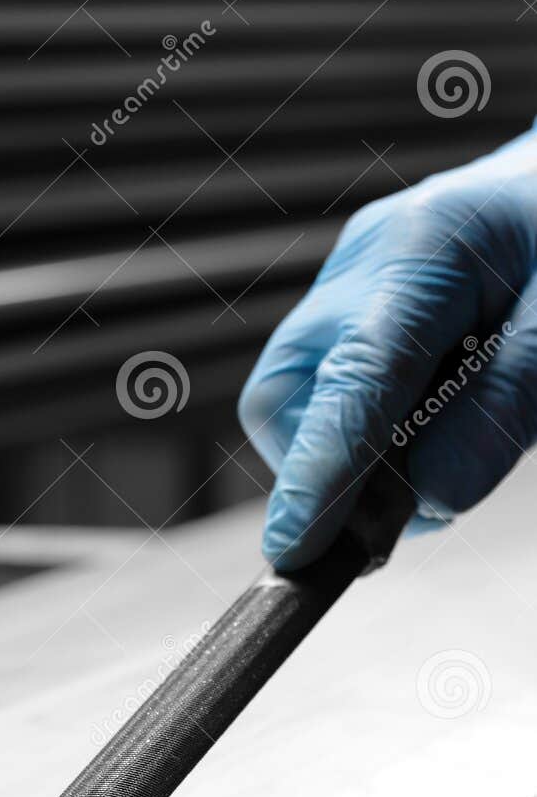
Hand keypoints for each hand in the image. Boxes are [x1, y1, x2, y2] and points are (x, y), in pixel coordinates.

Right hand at [239, 124, 536, 568]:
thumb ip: (508, 406)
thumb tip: (433, 495)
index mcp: (425, 247)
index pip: (350, 381)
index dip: (317, 476)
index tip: (297, 549)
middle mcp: (368, 256)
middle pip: (288, 391)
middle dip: (324, 468)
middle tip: (397, 517)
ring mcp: (355, 274)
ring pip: (305, 394)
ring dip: (358, 452)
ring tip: (446, 459)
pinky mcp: (360, 296)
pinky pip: (338, 379)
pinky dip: (376, 426)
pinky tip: (441, 421)